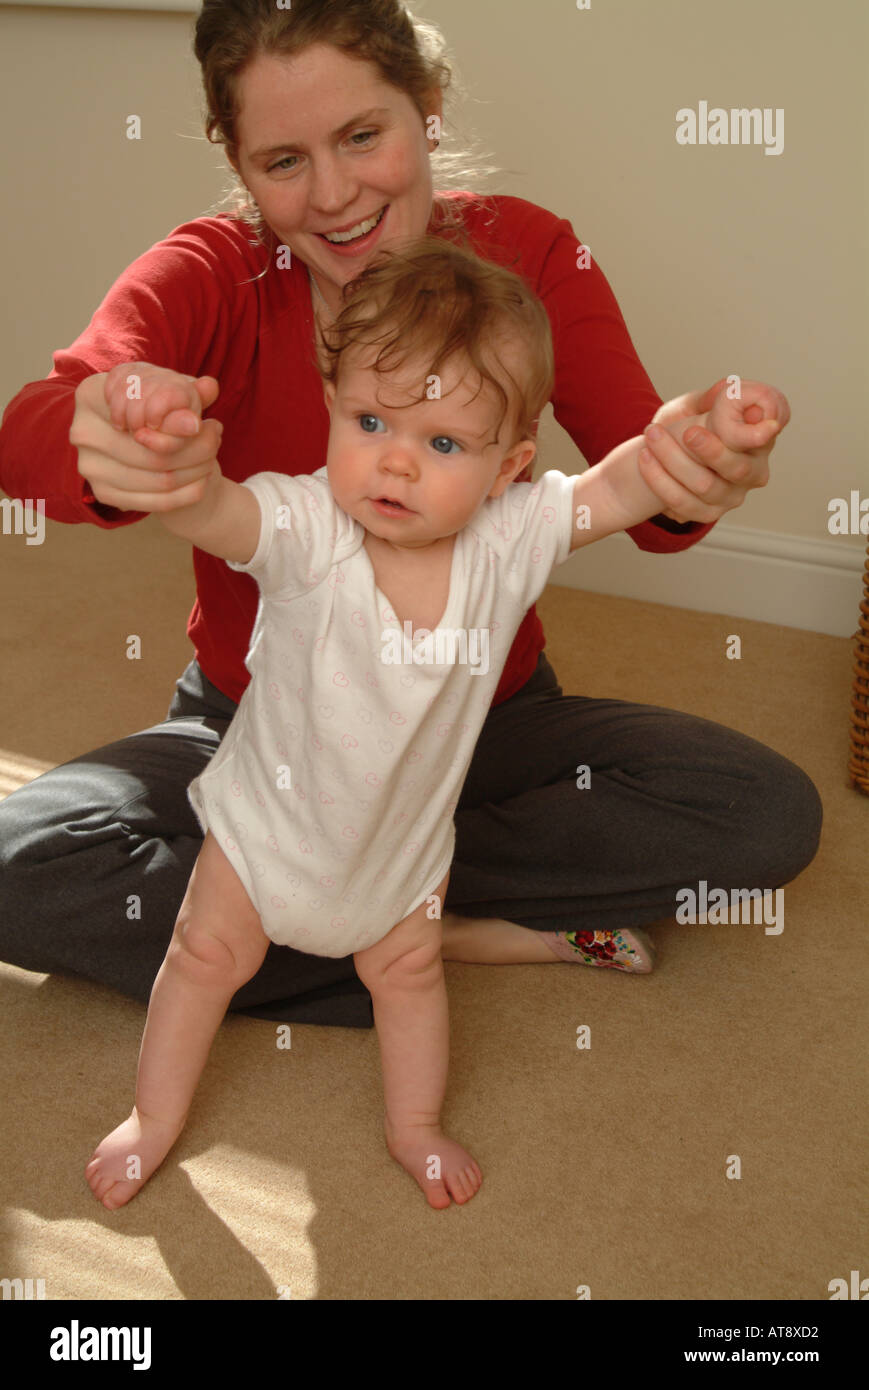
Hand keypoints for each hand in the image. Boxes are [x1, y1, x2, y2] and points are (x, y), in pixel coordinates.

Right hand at [70, 363, 223, 511]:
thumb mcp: (172, 391)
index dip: (177, 422)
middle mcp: (81, 430)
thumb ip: (191, 390)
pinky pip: (155, 502)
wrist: (140, 438)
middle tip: (216, 440)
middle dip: (195, 450)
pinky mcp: (102, 493)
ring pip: (159, 478)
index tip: (201, 423)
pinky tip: (203, 481)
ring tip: (213, 458)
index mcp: (89, 394)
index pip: (142, 412)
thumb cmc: (154, 406)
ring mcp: (89, 465)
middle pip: (154, 451)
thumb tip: (210, 388)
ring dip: (195, 471)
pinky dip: (186, 493)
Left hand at [638, 378, 789, 523]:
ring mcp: (732, 496)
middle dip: (712, 450)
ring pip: (705, 485)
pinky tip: (645, 459)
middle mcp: (753, 472)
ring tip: (652, 435)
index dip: (758, 431)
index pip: (765, 437)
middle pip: (738, 468)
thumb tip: (726, 387)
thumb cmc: (685, 428)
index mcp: (760, 440)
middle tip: (687, 432)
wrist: (657, 456)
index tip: (748, 416)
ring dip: (673, 460)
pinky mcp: (709, 514)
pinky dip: (660, 480)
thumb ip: (707, 399)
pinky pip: (683, 502)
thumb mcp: (693, 407)